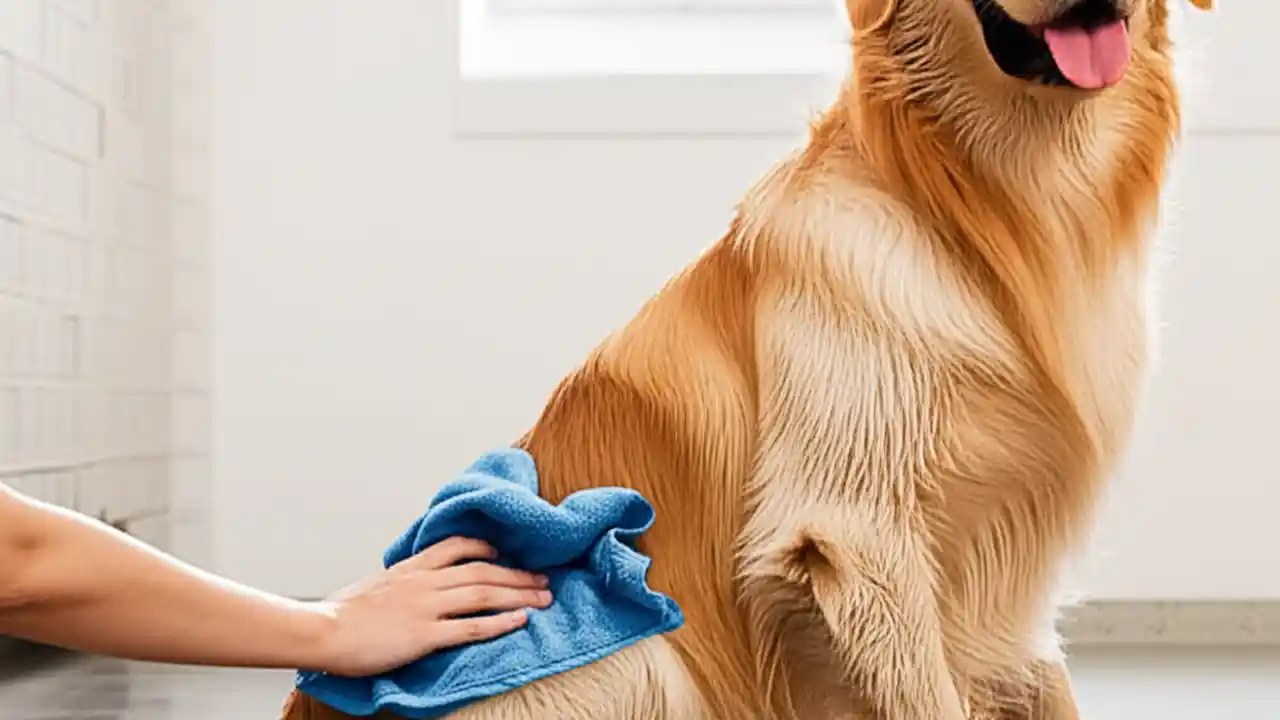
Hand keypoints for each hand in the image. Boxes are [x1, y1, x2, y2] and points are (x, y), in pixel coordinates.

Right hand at [310, 537, 551, 676]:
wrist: (323, 631)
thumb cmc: (340, 614)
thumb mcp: (374, 586)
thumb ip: (398, 583)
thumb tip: (405, 587)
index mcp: (412, 568)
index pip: (458, 545)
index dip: (487, 548)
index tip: (506, 554)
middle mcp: (425, 581)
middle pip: (483, 571)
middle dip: (518, 575)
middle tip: (544, 579)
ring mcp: (426, 606)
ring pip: (484, 594)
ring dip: (519, 595)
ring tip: (544, 598)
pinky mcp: (425, 634)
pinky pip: (471, 627)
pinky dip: (500, 623)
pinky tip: (521, 621)